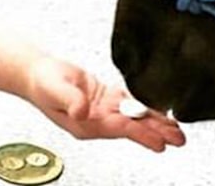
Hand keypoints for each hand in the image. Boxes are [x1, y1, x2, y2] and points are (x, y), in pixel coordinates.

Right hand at [24, 57, 185, 151]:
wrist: (36, 73)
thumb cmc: (42, 83)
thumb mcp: (54, 89)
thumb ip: (70, 100)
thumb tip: (82, 110)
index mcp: (86, 124)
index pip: (119, 129)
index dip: (140, 133)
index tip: (159, 141)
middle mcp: (98, 120)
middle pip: (132, 127)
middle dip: (156, 132)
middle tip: (178, 139)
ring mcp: (103, 110)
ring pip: (134, 117)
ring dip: (155, 122)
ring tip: (176, 129)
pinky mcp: (106, 98)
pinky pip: (129, 103)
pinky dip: (145, 106)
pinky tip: (159, 109)